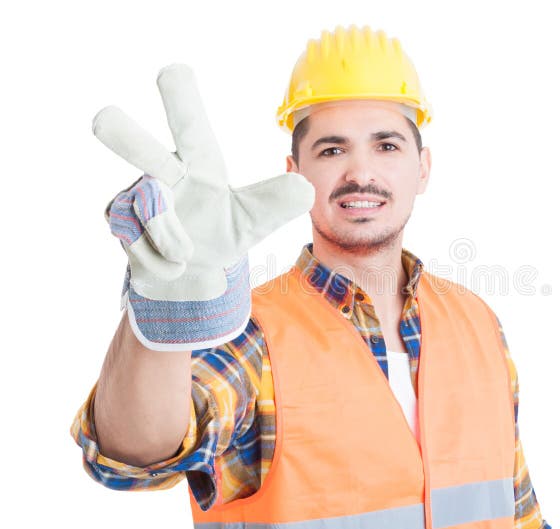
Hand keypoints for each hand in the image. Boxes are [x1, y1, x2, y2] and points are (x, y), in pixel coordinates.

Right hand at [93, 64, 314, 348]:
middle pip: (143, 151)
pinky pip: (139, 242)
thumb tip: (307, 189)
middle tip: (102, 118)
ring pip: (149, 211)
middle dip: (125, 137)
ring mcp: (136, 196)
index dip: (184, 101)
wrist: (190, 276)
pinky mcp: (119, 222)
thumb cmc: (220, 233)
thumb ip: (275, 204)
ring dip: (170, 238)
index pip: (192, 129)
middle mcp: (163, 173)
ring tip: (186, 254)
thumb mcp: (253, 222)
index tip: (174, 70)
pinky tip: (172, 265)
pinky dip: (161, 261)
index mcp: (199, 164)